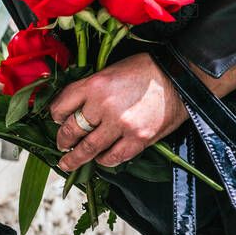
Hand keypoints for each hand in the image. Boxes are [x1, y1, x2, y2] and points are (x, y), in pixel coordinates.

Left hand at [49, 52, 188, 171]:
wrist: (181, 77)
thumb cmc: (145, 71)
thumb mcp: (110, 71)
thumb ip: (90, 90)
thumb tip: (73, 108)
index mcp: (94, 85)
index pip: (61, 106)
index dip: (54, 116)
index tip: (56, 121)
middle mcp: (104, 105)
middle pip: (71, 130)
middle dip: (62, 140)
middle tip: (61, 146)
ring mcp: (121, 124)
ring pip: (88, 148)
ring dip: (75, 158)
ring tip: (68, 163)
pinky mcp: (138, 138)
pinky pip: (113, 157)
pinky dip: (104, 161)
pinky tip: (100, 159)